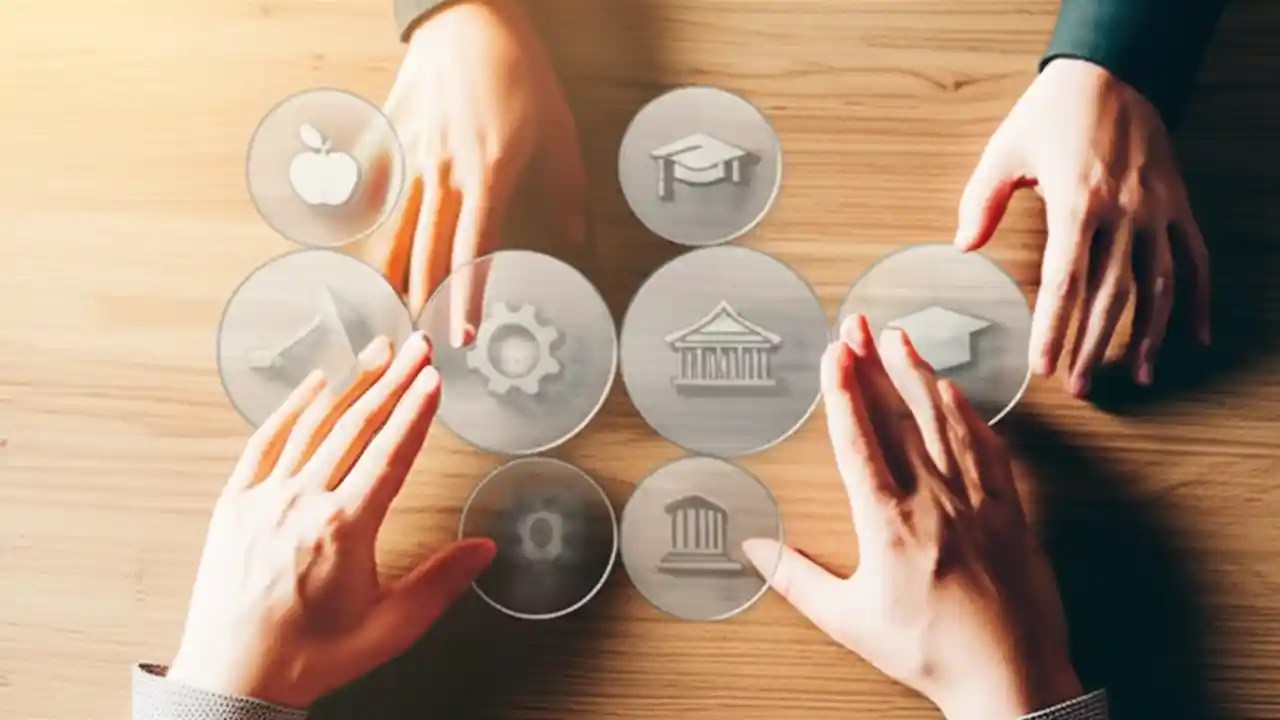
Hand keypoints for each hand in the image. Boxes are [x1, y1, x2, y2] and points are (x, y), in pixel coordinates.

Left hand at [167, 334, 495, 707]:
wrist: (233, 678)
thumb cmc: (312, 656)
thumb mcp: (390, 626)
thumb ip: (441, 582)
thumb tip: (485, 549)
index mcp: (343, 529)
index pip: (390, 454)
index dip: (416, 412)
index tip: (434, 377)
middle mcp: (301, 503)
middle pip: (356, 427)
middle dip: (392, 381)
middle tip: (417, 347)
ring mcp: (264, 498)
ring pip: (314, 425)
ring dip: (349, 383)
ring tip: (377, 351)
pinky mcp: (234, 503)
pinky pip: (264, 442)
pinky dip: (290, 409)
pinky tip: (313, 385)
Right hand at [370, 0, 586, 344]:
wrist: (468, 21)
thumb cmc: (518, 76)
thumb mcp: (559, 136)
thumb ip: (568, 196)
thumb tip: (579, 242)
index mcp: (488, 176)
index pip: (473, 252)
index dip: (467, 299)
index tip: (463, 336)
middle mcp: (442, 174)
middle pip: (426, 254)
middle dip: (423, 305)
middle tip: (421, 346)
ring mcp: (408, 159)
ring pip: (391, 233)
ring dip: (389, 282)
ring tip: (385, 319)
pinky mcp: (387, 144)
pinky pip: (370, 198)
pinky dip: (361, 234)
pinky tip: (355, 262)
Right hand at [743, 315, 1080, 719]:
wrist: (1010, 677)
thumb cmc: (929, 652)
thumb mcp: (849, 620)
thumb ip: (796, 579)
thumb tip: (753, 549)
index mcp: (889, 523)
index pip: (860, 440)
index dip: (844, 392)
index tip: (834, 353)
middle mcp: (933, 500)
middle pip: (898, 416)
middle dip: (873, 364)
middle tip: (857, 323)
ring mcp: (976, 500)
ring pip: (945, 422)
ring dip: (920, 375)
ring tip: (901, 338)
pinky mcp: (1009, 510)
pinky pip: (989, 449)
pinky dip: (970, 414)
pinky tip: (957, 393)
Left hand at [955, 57, 1210, 395]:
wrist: (1112, 70)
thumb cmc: (1051, 112)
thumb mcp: (1004, 149)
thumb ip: (981, 200)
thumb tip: (963, 245)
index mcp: (1077, 201)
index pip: (1065, 280)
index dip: (1054, 327)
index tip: (1044, 366)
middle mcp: (1123, 211)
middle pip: (1111, 293)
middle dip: (1093, 344)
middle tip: (1078, 386)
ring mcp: (1157, 209)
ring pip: (1158, 284)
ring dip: (1148, 335)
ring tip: (1137, 377)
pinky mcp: (1177, 204)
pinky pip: (1195, 259)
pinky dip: (1198, 300)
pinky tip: (1192, 339)